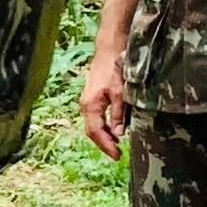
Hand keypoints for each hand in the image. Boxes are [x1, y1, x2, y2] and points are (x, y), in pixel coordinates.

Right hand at [78, 45, 129, 159]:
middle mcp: (86, 106)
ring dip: (104, 136)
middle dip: (104, 144)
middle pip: (92, 131)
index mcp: (90, 106)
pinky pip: (96, 118)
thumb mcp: (121, 93)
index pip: (96, 132)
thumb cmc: (114, 69)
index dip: (106, 145)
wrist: (108, 50)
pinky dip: (103, 127)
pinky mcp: (93, 98)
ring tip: (116, 145)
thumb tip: (119, 133)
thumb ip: (118, 114)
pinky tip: (113, 129)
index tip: (117, 156)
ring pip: (93, 125)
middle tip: (117, 154)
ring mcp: (88, 102)